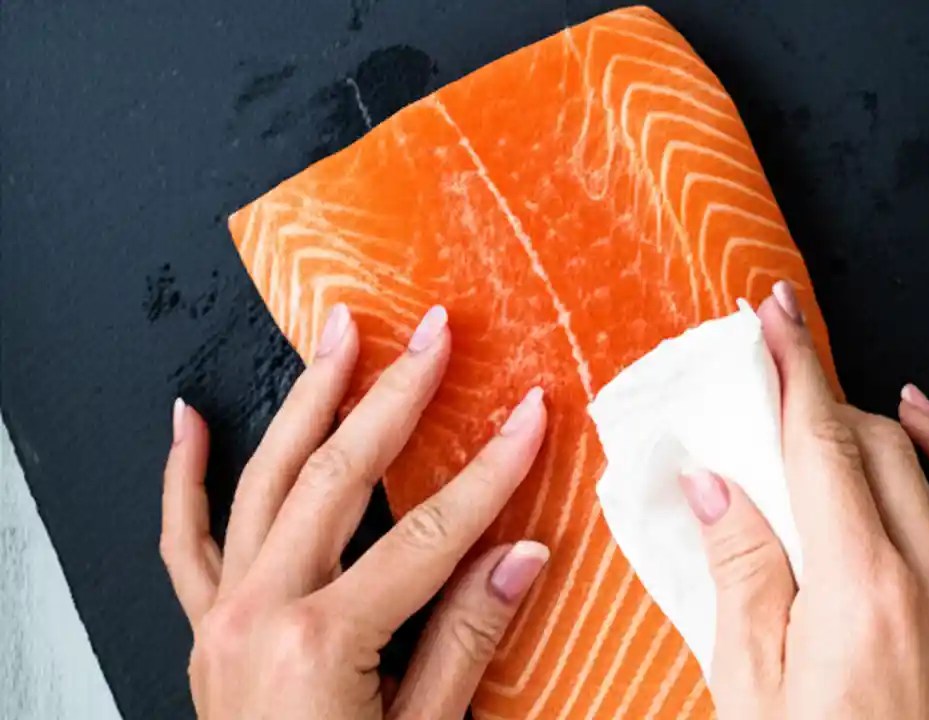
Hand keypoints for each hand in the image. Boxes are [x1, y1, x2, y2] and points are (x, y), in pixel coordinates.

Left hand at [160, 303, 549, 718]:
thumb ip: (468, 637)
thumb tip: (523, 551)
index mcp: (321, 641)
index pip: (430, 532)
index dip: (489, 470)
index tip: (528, 414)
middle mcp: (258, 612)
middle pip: (341, 477)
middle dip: (395, 396)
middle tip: (432, 334)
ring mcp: (221, 616)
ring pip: (263, 482)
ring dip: (305, 400)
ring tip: (338, 335)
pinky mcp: (205, 629)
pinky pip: (182, 540)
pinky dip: (182, 476)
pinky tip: (188, 420)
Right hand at [682, 282, 928, 719]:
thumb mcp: (750, 683)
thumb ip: (740, 570)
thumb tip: (716, 483)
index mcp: (858, 589)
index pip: (819, 445)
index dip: (792, 368)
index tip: (773, 315)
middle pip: (868, 443)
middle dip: (816, 393)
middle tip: (772, 372)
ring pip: (924, 460)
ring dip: (869, 420)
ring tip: (823, 406)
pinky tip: (920, 426)